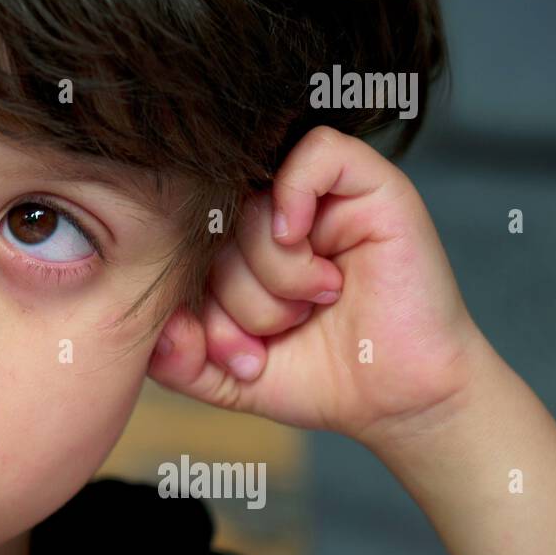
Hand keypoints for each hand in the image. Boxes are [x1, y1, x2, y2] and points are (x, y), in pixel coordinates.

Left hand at [147, 126, 489, 443]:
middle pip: (212, 225)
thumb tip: (157, 324)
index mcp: (234, 247)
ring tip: (310, 306)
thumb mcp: (224, 375)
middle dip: (235, 298)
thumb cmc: (319, 377)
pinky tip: (303, 245)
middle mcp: (270, 214)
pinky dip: (295, 198)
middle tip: (276, 333)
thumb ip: (176, 358)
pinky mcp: (370, 185)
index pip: (179, 245)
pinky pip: (314, 152)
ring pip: (253, 201)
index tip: (226, 352)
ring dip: (273, 274)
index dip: (194, 300)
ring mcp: (318, 197)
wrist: (398, 402)